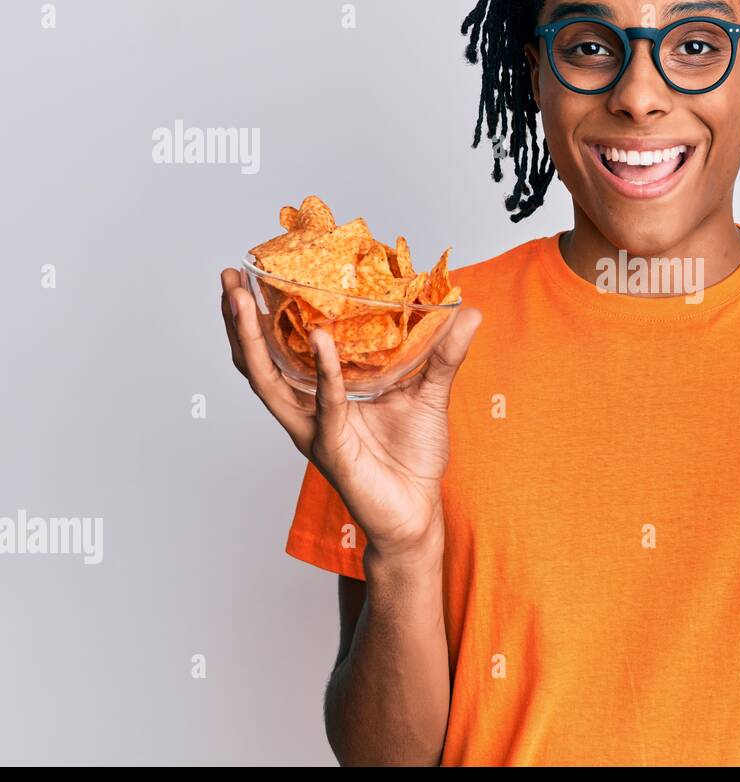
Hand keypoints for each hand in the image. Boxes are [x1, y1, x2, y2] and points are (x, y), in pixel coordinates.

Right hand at [220, 268, 481, 559]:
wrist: (418, 512)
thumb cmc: (414, 457)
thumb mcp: (431, 392)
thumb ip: (444, 352)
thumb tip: (469, 311)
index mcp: (321, 392)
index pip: (281, 347)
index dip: (263, 313)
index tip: (254, 270)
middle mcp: (308, 409)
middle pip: (258, 359)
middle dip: (239, 319)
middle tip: (229, 276)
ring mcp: (314, 430)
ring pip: (270, 380)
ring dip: (253, 339)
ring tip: (244, 301)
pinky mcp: (332, 449)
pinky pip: (325, 405)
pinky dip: (324, 372)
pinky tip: (320, 341)